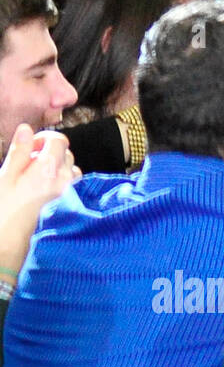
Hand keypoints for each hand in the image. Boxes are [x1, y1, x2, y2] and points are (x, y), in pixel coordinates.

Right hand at [0, 126, 77, 247]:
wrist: (12, 238)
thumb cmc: (5, 207)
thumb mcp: (7, 174)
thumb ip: (19, 151)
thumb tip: (27, 128)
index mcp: (48, 169)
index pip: (59, 140)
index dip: (44, 138)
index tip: (30, 146)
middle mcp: (64, 179)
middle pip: (66, 153)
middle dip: (49, 152)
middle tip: (29, 163)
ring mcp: (69, 193)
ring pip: (71, 169)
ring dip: (56, 167)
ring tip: (36, 177)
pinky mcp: (70, 204)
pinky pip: (72, 184)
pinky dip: (62, 180)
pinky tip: (45, 189)